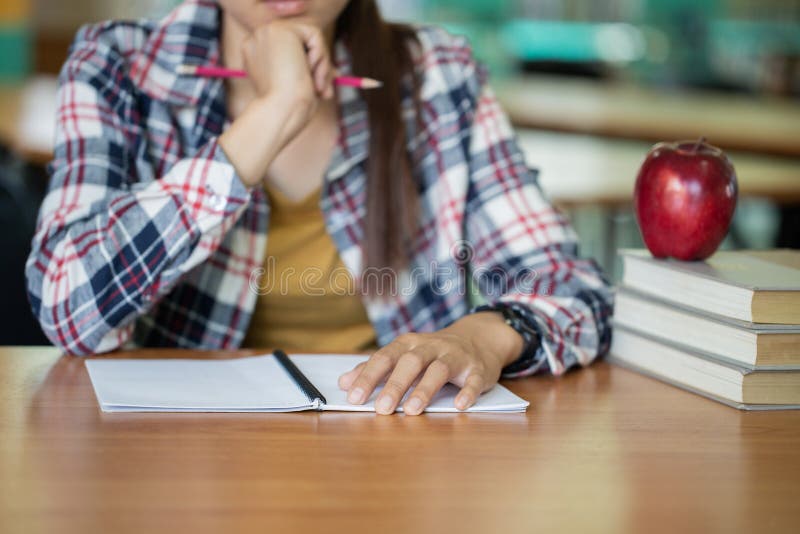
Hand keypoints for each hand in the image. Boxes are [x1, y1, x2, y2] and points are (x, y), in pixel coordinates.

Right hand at [242, 20, 333, 105]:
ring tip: (318, 87)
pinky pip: (315, 34)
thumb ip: (313, 74)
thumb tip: (335, 72)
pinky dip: (321, 56)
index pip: (292, 50)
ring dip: (322, 64)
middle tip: (325, 92)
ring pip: (310, 38)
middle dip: (320, 65)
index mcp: (257, 53)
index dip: (311, 67)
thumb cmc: (290, 109)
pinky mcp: (280, 29)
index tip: (322, 90)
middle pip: (302, 42)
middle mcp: (258, 38)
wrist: (280, 112)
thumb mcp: (301, 87)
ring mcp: (267, 32)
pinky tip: (311, 73)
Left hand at [338, 312, 524, 414]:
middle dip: (395, 385)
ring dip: (424, 390)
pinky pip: (473, 379)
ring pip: (439, 370)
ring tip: (412, 411)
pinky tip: (459, 406)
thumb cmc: (433, 352)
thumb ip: (375, 369)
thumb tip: (344, 383)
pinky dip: (467, 392)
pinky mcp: (477, 369)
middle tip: (381, 409)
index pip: (384, 357)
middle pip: (410, 362)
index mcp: (409, 344)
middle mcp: (431, 347)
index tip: (353, 397)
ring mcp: (455, 356)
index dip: (368, 377)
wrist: (478, 338)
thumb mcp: (404, 355)